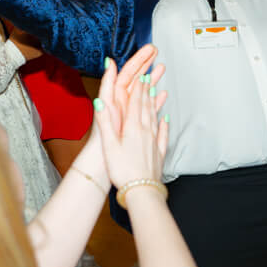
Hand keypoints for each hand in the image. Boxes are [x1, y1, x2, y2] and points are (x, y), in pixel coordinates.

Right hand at [92, 47, 168, 190]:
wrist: (141, 190)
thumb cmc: (122, 170)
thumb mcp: (109, 145)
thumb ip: (106, 122)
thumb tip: (100, 100)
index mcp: (132, 128)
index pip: (135, 103)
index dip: (138, 89)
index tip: (141, 76)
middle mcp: (146, 132)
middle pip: (147, 107)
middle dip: (147, 91)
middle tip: (150, 77)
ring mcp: (154, 142)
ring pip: (155, 118)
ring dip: (155, 103)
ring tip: (157, 91)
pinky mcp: (158, 153)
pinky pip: (163, 134)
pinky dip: (164, 124)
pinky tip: (165, 119)